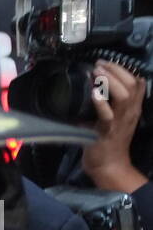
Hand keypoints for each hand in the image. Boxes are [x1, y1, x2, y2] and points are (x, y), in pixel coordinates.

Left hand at [83, 60, 149, 192]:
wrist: (109, 166)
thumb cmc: (107, 143)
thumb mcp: (112, 119)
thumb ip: (108, 104)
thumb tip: (92, 87)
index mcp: (132, 108)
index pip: (138, 83)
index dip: (125, 70)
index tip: (108, 63)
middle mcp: (130, 113)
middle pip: (133, 84)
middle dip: (117, 70)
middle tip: (100, 63)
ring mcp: (120, 121)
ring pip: (124, 94)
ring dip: (110, 80)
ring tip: (97, 72)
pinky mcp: (107, 131)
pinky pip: (107, 114)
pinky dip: (100, 102)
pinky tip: (93, 92)